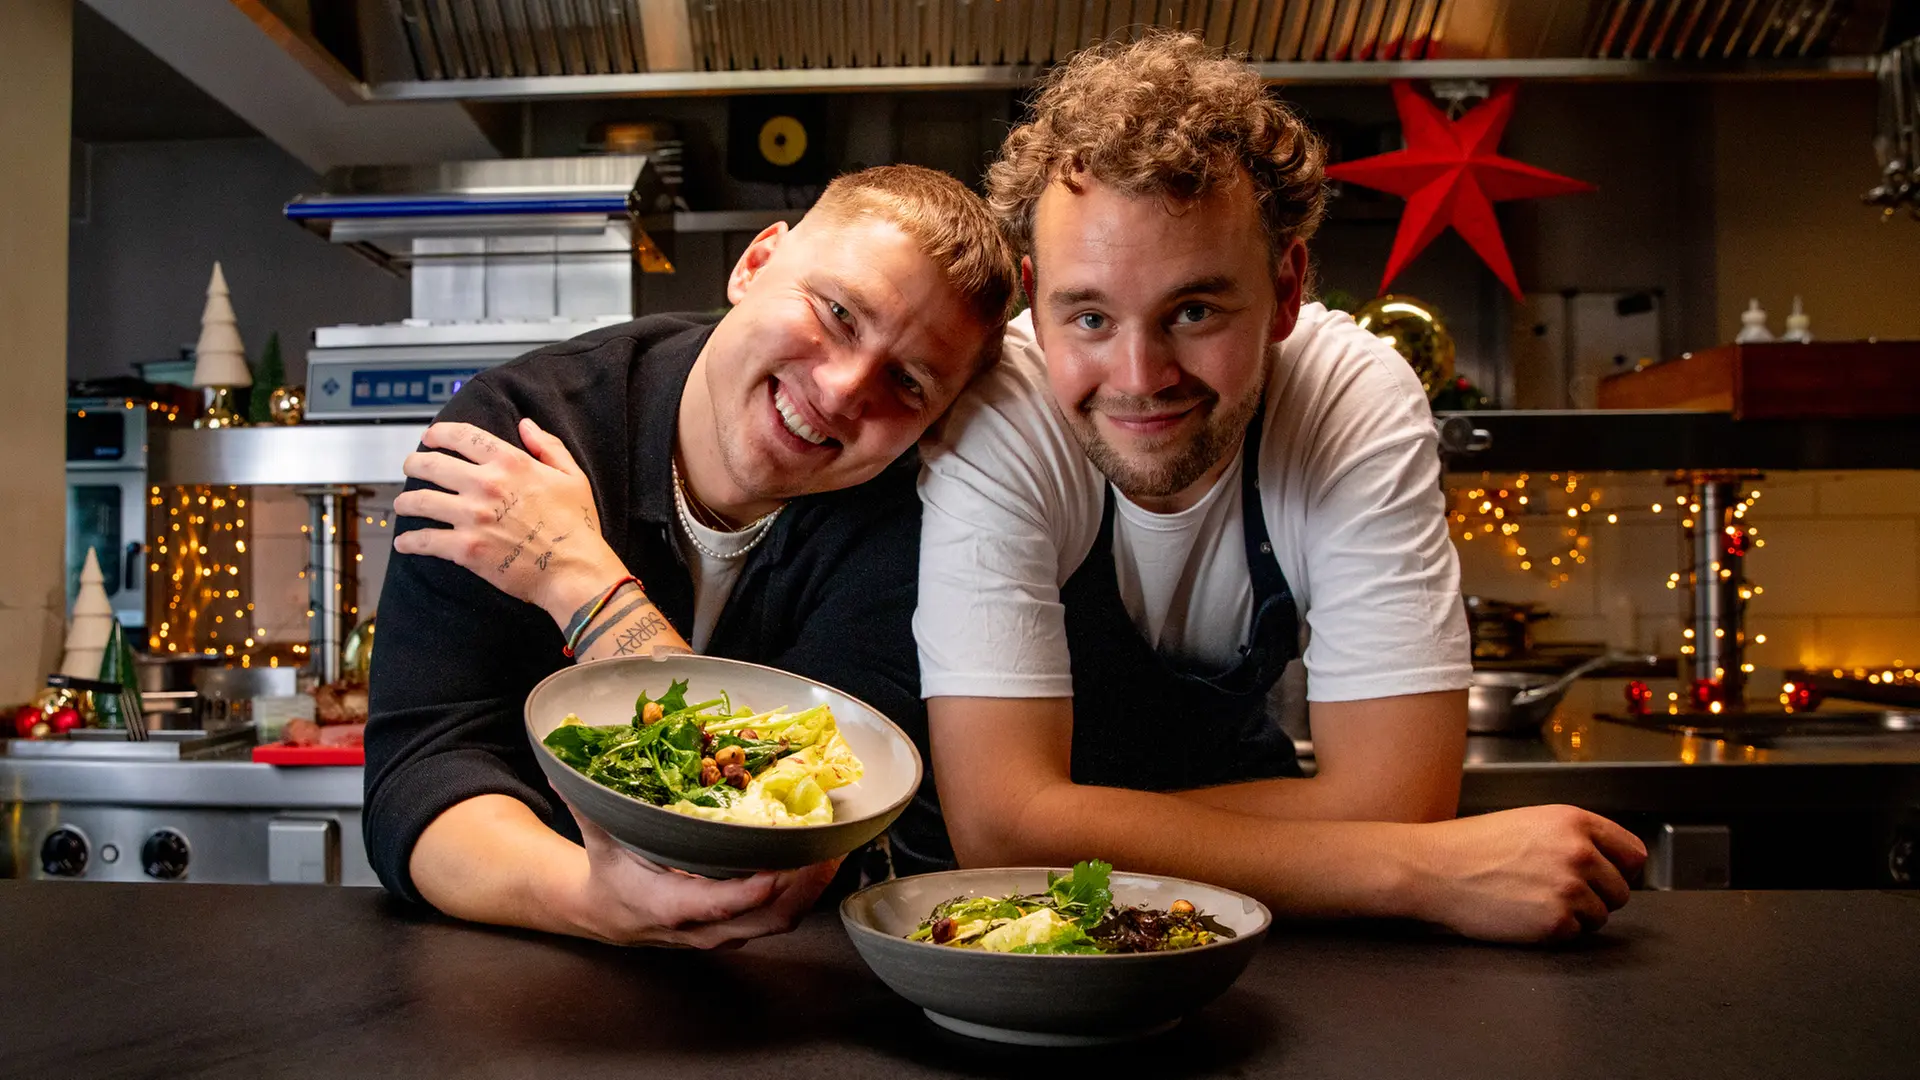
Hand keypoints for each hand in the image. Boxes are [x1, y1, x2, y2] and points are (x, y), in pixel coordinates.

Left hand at [393, 418, 623, 621]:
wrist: (574, 571)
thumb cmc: (578, 526)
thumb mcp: (572, 477)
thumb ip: (548, 447)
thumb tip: (526, 425)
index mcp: (510, 463)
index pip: (462, 436)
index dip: (440, 433)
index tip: (430, 437)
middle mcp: (485, 485)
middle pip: (430, 465)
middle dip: (414, 464)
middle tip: (411, 467)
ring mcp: (472, 517)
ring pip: (419, 501)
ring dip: (405, 502)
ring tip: (403, 505)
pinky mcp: (465, 549)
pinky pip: (424, 541)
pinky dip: (410, 542)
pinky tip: (404, 543)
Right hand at [561, 806, 840, 947]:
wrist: (605, 914)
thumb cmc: (607, 871)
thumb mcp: (597, 837)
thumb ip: (588, 802)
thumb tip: (565, 766)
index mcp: (665, 905)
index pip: (714, 906)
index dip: (749, 893)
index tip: (777, 870)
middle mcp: (698, 927)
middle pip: (761, 920)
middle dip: (799, 889)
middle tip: (825, 851)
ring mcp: (721, 933)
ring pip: (776, 924)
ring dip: (810, 893)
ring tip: (834, 854)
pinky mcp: (735, 930)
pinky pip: (776, 920)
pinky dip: (803, 896)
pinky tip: (820, 865)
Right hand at [1412, 805, 1647, 942]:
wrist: (1435, 869)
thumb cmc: (1473, 846)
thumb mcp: (1531, 822)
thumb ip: (1576, 837)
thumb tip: (1612, 863)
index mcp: (1575, 822)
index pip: (1634, 854)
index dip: (1622, 869)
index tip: (1609, 877)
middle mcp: (1579, 853)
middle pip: (1621, 891)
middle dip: (1597, 896)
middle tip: (1557, 892)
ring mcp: (1570, 889)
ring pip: (1600, 916)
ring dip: (1575, 915)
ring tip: (1535, 900)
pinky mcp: (1556, 922)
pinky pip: (1575, 935)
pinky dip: (1554, 931)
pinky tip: (1525, 914)